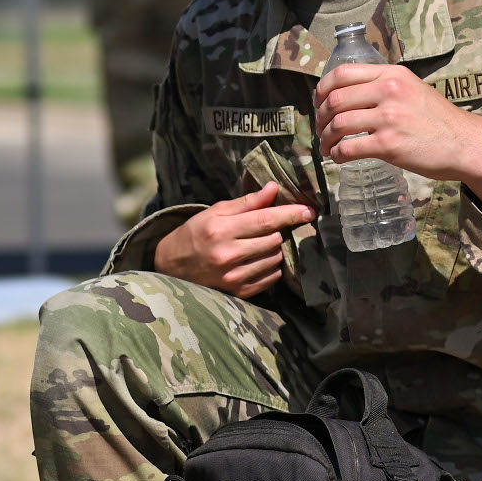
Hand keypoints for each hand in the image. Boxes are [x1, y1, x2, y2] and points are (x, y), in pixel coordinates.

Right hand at [152, 182, 317, 297]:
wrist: (172, 268)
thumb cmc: (195, 234)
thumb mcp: (216, 212)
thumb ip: (247, 202)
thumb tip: (274, 188)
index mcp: (221, 230)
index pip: (266, 220)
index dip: (291, 214)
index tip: (310, 211)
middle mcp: (228, 255)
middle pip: (274, 239)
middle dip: (278, 230)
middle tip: (269, 226)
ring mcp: (234, 276)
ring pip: (276, 258)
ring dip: (275, 248)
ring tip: (260, 243)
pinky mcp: (239, 292)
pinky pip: (271, 277)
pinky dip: (272, 266)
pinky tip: (258, 259)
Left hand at [315, 63, 481, 213]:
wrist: (465, 144)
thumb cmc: (439, 120)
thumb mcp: (413, 89)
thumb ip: (385, 87)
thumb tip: (352, 96)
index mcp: (392, 74)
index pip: (343, 73)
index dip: (323, 89)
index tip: (319, 103)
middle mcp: (389, 91)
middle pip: (336, 99)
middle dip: (321, 117)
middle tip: (321, 129)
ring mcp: (389, 117)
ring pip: (338, 124)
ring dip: (326, 138)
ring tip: (327, 147)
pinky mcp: (389, 144)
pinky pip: (349, 148)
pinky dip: (337, 154)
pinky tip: (338, 158)